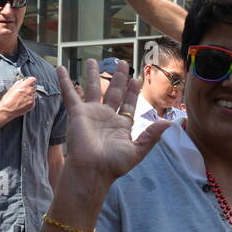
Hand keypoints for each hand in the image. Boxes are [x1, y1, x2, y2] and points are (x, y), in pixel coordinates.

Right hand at [0, 77, 38, 118]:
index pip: (33, 79)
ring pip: (35, 93)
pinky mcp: (32, 104)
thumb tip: (22, 81)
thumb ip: (19, 83)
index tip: (29, 82)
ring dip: (31, 94)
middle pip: (35, 86)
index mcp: (24, 85)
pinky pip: (34, 100)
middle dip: (31, 87)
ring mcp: (31, 98)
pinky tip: (24, 102)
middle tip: (25, 91)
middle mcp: (29, 91)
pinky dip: (30, 100)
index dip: (31, 81)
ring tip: (24, 97)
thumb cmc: (8, 100)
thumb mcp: (12, 88)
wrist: (7, 109)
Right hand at [57, 62, 167, 182]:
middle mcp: (106, 117)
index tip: (136, 79)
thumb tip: (170, 124)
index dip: (133, 92)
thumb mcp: (137, 150)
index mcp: (121, 125)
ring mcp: (91, 113)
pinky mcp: (77, 113)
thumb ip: (151, 135)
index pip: (129, 103)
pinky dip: (65, 81)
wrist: (92, 170)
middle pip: (113, 92)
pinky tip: (61, 68)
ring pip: (92, 89)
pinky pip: (70, 94)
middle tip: (122, 63)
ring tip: (92, 61)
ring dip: (92, 75)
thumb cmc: (113, 164)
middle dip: (118, 78)